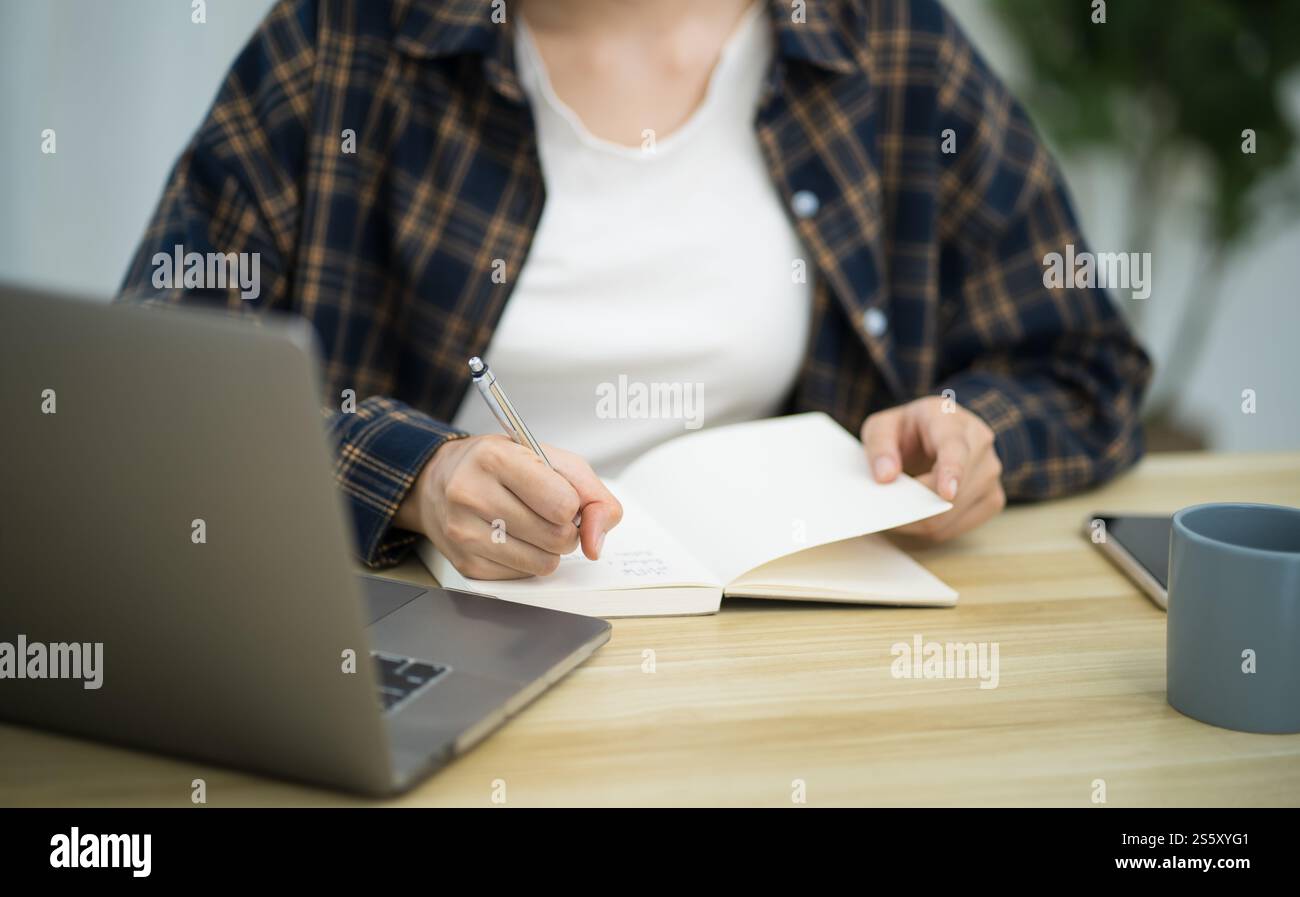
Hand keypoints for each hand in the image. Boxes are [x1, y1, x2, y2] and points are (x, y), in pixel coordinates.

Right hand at [396, 435, 622, 579]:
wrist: (440, 480)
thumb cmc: (502, 466)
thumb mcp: (552, 460)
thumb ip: (593, 495)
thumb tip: (595, 544)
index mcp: (496, 458)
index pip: (563, 504)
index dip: (573, 505)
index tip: (561, 497)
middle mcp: (472, 494)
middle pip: (556, 537)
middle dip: (565, 530)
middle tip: (549, 515)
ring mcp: (464, 533)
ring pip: (542, 563)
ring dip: (549, 549)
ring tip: (532, 526)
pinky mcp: (465, 564)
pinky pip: (522, 576)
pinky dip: (527, 561)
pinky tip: (512, 539)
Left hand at [860, 396, 1004, 541]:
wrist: (933, 435)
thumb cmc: (906, 430)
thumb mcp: (882, 427)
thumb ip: (879, 447)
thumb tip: (886, 477)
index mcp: (951, 419)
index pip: (955, 448)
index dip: (952, 472)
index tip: (947, 493)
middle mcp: (980, 443)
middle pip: (954, 491)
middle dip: (916, 506)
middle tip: (886, 510)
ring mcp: (991, 473)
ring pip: (954, 513)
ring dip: (921, 520)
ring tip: (900, 508)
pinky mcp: (993, 498)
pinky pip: (959, 527)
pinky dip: (934, 529)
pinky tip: (920, 515)